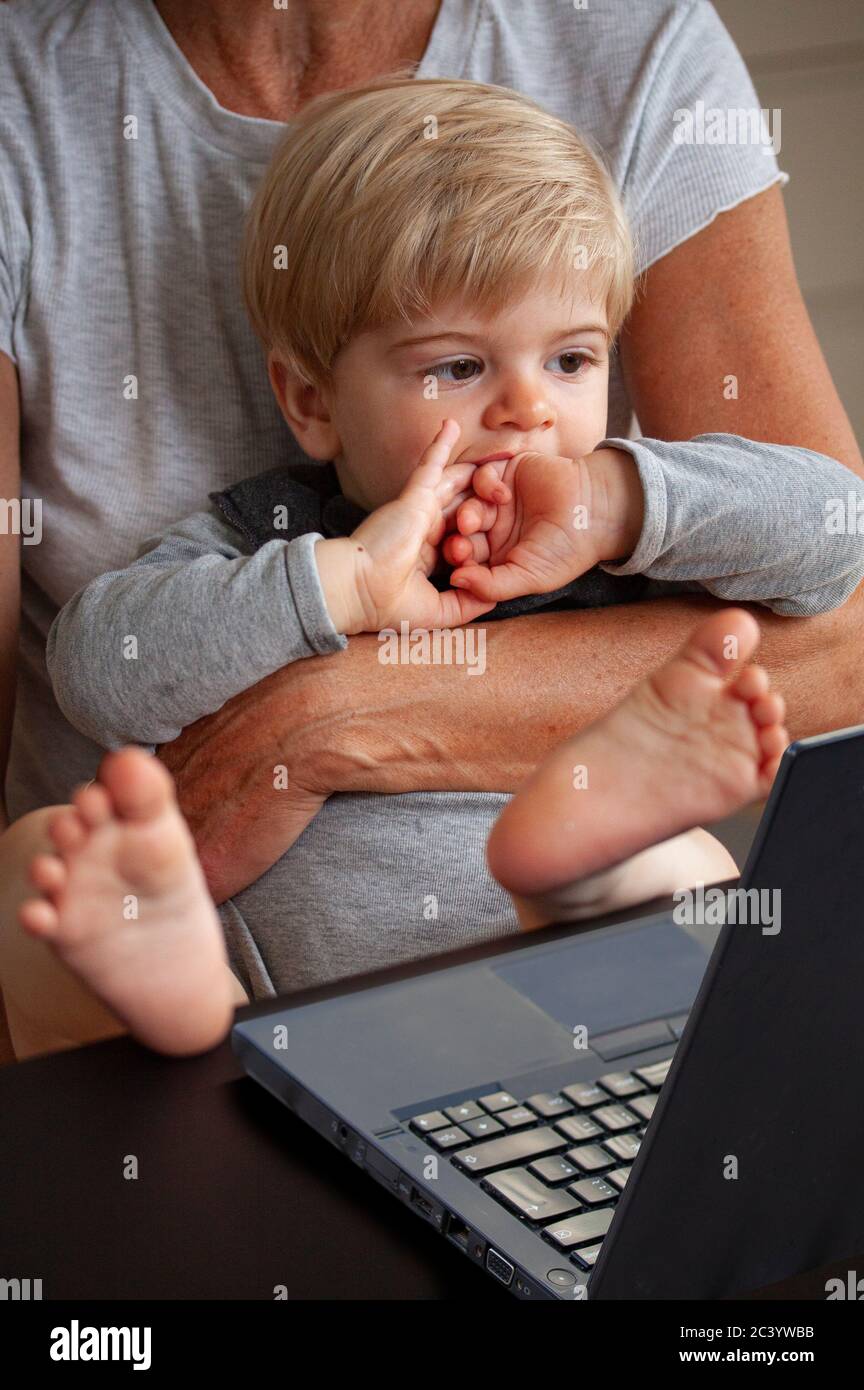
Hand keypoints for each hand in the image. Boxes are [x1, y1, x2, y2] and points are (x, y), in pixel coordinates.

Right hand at [315, 419, 496, 632]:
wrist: (358, 592)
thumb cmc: (389, 605)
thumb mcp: (440, 611)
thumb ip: (468, 602)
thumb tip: (495, 596)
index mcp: (430, 555)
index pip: (463, 537)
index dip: (484, 530)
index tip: (511, 525)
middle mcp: (425, 530)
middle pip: (462, 505)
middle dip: (485, 494)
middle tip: (511, 484)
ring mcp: (418, 511)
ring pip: (450, 482)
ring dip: (473, 468)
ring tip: (499, 451)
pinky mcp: (411, 499)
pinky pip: (429, 466)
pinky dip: (439, 446)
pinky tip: (451, 425)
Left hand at [442, 447, 643, 603]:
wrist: (597, 510)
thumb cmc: (567, 551)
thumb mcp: (530, 577)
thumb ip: (492, 585)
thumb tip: (456, 583)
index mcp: (498, 557)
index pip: (468, 562)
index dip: (460, 565)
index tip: (458, 569)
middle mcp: (494, 529)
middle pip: (463, 534)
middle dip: (457, 540)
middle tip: (458, 544)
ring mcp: (497, 502)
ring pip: (467, 506)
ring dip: (467, 513)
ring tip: (472, 520)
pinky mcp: (504, 473)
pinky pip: (481, 477)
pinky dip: (484, 485)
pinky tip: (502, 494)